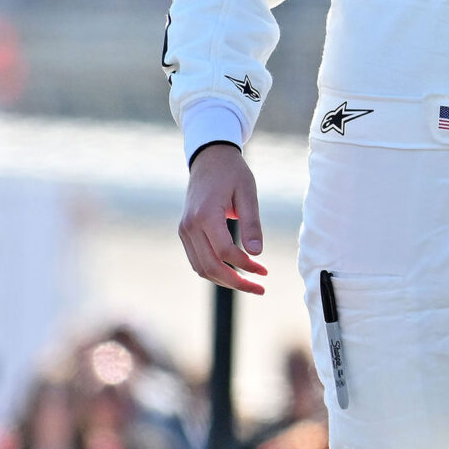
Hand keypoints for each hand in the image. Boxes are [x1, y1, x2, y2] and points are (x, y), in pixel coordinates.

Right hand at [180, 143, 267, 293]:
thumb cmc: (232, 174)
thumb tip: (257, 253)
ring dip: (225, 280)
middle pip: (210, 266)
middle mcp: (190, 226)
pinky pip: (197, 260)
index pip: (224, 252)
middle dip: (236, 282)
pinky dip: (214, 271)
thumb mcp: (248, 194)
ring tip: (250, 285)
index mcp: (206, 215)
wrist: (209, 160)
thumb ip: (252, 224)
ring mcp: (184, 230)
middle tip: (260, 289)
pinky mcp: (185, 232)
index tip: (265, 271)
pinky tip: (234, 274)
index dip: (246, 266)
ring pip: (201, 268)